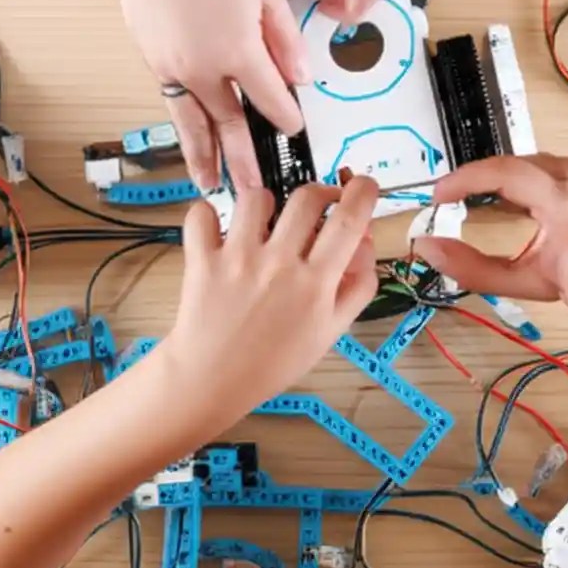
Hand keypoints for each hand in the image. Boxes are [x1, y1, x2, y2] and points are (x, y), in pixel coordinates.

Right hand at [112, 0, 309, 188]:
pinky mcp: (152, 60)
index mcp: (238, 51)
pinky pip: (173, 103)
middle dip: (246, 164)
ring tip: (212, 186)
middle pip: (231, 126)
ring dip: (205, 159)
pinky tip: (190, 140)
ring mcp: (173, 67)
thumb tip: (301, 76)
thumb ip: (285, 39)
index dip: (287, 119)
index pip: (271, 100)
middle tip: (255, 195)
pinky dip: (183, 127)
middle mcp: (203, 68)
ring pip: (194, 125)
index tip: (296, 131)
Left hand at [155, 178, 379, 416]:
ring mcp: (238, 258)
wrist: (214, 381)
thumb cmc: (276, 359)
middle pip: (308, 197)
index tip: (363, 187)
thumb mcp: (331, 331)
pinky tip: (217, 232)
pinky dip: (207, 215)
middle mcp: (279, 264)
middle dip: (319, 194)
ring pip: (257, 197)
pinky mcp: (202, 259)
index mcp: (317, 283)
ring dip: (265, 204)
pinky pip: (202, 214)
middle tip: (315, 211)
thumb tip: (365, 241)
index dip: (363, 192)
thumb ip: (357, 286)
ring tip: (262, 225)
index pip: (350, 220)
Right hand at [412, 155, 567, 337]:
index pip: (500, 173)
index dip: (462, 181)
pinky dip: (514, 183)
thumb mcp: (528, 282)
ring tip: (466, 200)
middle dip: (474, 179)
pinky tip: (501, 202)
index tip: (435, 198)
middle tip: (446, 201)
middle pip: (510, 163)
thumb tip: (430, 250)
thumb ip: (473, 268)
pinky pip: (540, 172)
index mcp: (561, 197)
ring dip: (494, 179)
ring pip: (525, 164)